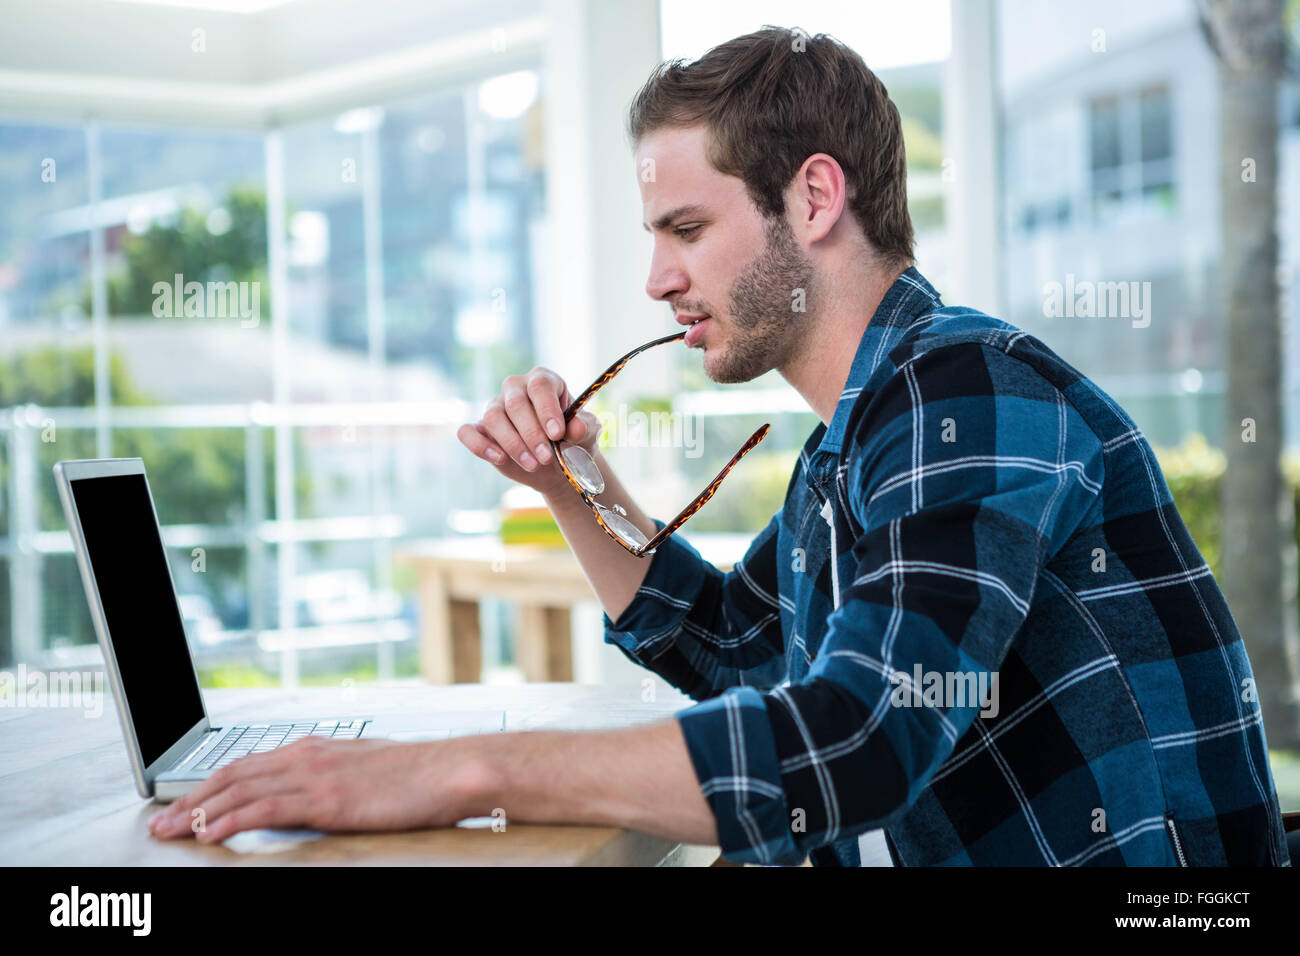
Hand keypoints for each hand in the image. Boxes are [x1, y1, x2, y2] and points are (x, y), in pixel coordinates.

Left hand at [146, 737, 484, 842]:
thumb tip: (314, 795)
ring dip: (199, 811)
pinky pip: (264, 809)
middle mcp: (306, 755)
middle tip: (162, 823)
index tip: (185, 804)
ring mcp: (314, 775)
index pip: (247, 765)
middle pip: (232, 775)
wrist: (449, 770)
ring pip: (239, 790)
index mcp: (315, 748)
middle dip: (192, 800)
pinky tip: (211, 832)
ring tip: (172, 831)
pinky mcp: (324, 798)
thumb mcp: (365, 770)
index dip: (211, 785)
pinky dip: (231, 819)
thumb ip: (333, 778)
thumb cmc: (417, 775)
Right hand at [457, 367, 601, 497]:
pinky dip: (480, 445)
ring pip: (493, 417)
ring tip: (533, 465)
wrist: (557, 463)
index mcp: (543, 381)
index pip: (539, 386)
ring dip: (513, 444)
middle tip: (547, 457)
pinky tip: (499, 458)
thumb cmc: (572, 440)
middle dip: (532, 434)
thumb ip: (583, 428)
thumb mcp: (586, 434)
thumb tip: (574, 428)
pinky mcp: (481, 430)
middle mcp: (516, 389)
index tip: (557, 434)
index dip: (547, 409)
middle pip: (516, 404)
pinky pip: (468, 432)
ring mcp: (496, 408)